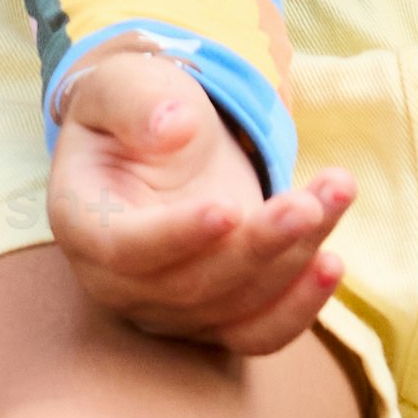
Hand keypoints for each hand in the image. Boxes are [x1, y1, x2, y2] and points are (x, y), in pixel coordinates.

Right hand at [46, 43, 351, 354]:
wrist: (165, 140)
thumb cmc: (137, 109)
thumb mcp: (125, 83)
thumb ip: (138, 102)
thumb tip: (173, 128)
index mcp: (83, 222)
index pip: (123, 248)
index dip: (175, 237)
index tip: (227, 210)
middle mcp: (118, 281)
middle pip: (191, 286)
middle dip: (257, 246)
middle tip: (307, 203)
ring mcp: (168, 309)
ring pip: (235, 306)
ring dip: (293, 259)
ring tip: (334, 196)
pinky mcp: (215, 318)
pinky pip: (258, 334)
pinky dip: (300, 307)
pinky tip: (332, 260)